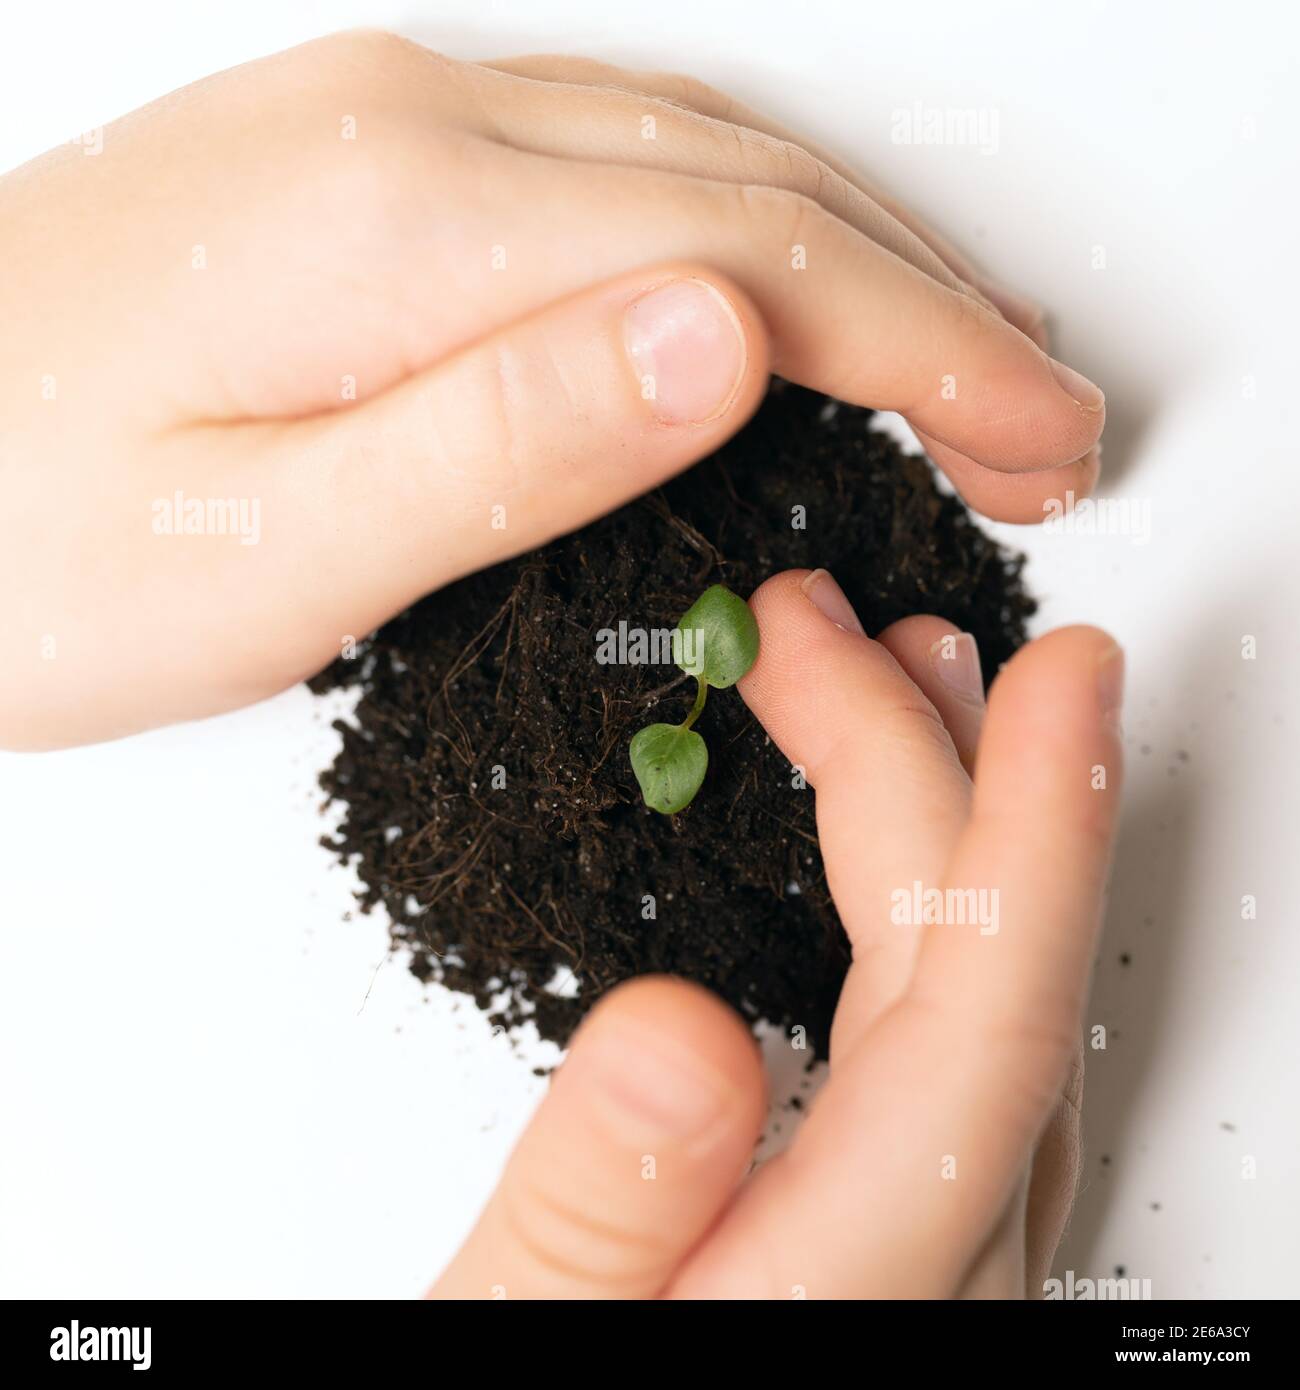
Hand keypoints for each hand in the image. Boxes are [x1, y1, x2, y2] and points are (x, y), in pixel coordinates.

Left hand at [1, 32, 1103, 749]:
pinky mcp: (360, 168)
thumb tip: (721, 346)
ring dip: (858, 260)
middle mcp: (406, 129)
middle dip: (936, 306)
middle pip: (756, 191)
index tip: (1042, 435)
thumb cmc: (11, 542)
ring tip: (957, 361)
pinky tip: (778, 290)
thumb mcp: (267, 554)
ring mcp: (381, 128)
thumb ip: (500, 445)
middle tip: (1041, 420)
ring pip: (698, 162)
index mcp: (402, 225)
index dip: (934, 355)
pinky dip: (743, 231)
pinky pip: (611, 167)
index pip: (757, 267)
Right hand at [431, 570, 1121, 1298]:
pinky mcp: (880, 1228)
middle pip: (979, 979)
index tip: (1060, 679)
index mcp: (846, 1292)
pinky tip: (884, 846)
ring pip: (982, 999)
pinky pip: (946, 1035)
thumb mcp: (500, 1356)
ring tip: (900, 682)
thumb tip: (678, 1033)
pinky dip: (923, 906)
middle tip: (831, 634)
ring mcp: (917, 1252)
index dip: (1035, 833)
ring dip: (949, 817)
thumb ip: (594, 1226)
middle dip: (923, 768)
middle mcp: (923, 1274)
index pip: (984, 1030)